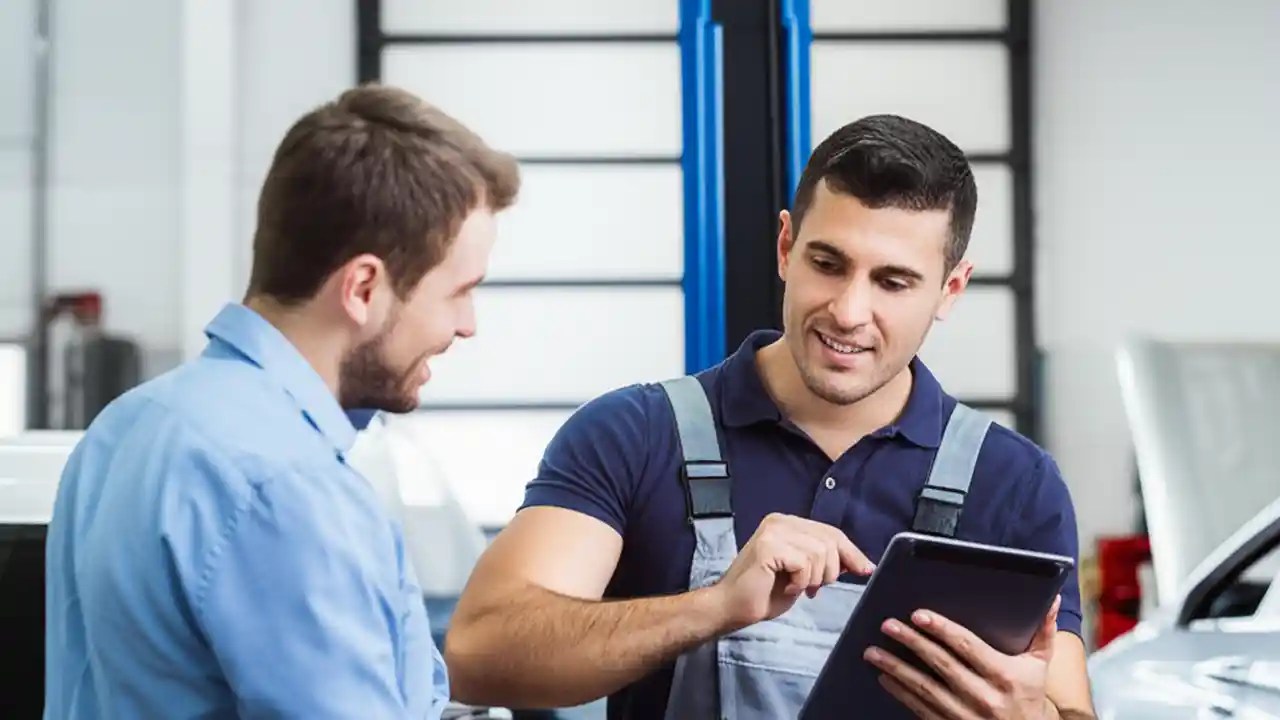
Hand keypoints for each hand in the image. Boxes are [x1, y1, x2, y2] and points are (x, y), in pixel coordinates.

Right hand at [713, 513, 873, 629]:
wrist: (731, 607)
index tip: (866, 568)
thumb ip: (824, 560)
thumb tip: (860, 562)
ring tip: (796, 587)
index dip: (851, 552)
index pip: (831, 532)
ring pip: (820, 553)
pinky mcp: (768, 545)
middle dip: (829, 571)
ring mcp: (773, 531)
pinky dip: (800, 582)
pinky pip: (804, 563)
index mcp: (788, 523)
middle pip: (830, 541)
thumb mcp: (803, 573)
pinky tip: (787, 588)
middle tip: (811, 588)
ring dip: (813, 578)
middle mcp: (780, 521)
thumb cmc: (764, 593)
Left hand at [864, 595, 1061, 719]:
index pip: (968, 647)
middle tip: (888, 624)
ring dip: (896, 668)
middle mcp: (985, 697)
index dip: (942, 629)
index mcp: (1006, 676)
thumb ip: (1043, 632)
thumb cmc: (1030, 700)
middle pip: (942, 664)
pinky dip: (900, 692)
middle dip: (912, 642)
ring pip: (925, 688)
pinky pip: (920, 709)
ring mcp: (965, 716)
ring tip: (873, 651)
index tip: (919, 615)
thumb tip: (1052, 599)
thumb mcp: (1040, 668)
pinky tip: (885, 677)